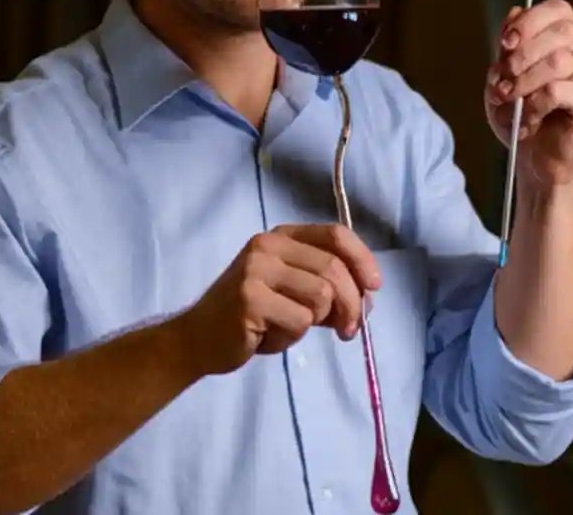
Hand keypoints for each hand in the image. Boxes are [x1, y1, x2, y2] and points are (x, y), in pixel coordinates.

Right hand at [178, 224, 381, 376]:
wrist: (198, 338)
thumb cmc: (250, 317)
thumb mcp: (291, 293)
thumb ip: (327, 289)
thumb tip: (368, 298)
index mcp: (279, 237)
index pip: (335, 234)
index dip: (363, 260)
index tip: (374, 288)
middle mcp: (266, 246)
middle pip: (334, 269)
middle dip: (352, 305)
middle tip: (348, 331)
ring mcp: (255, 270)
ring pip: (321, 296)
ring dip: (319, 322)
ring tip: (294, 329)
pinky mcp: (250, 299)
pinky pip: (300, 320)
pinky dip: (293, 336)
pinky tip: (271, 336)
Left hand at [486, 0, 572, 186]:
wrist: (535, 158)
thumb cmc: (521, 117)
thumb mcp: (504, 77)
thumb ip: (509, 46)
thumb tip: (513, 13)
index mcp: (569, 39)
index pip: (557, 10)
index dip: (527, 23)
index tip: (504, 44)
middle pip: (559, 32)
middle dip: (520, 56)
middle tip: (502, 81)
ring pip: (558, 61)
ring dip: (523, 83)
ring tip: (509, 101)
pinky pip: (558, 91)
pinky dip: (533, 106)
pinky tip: (527, 121)